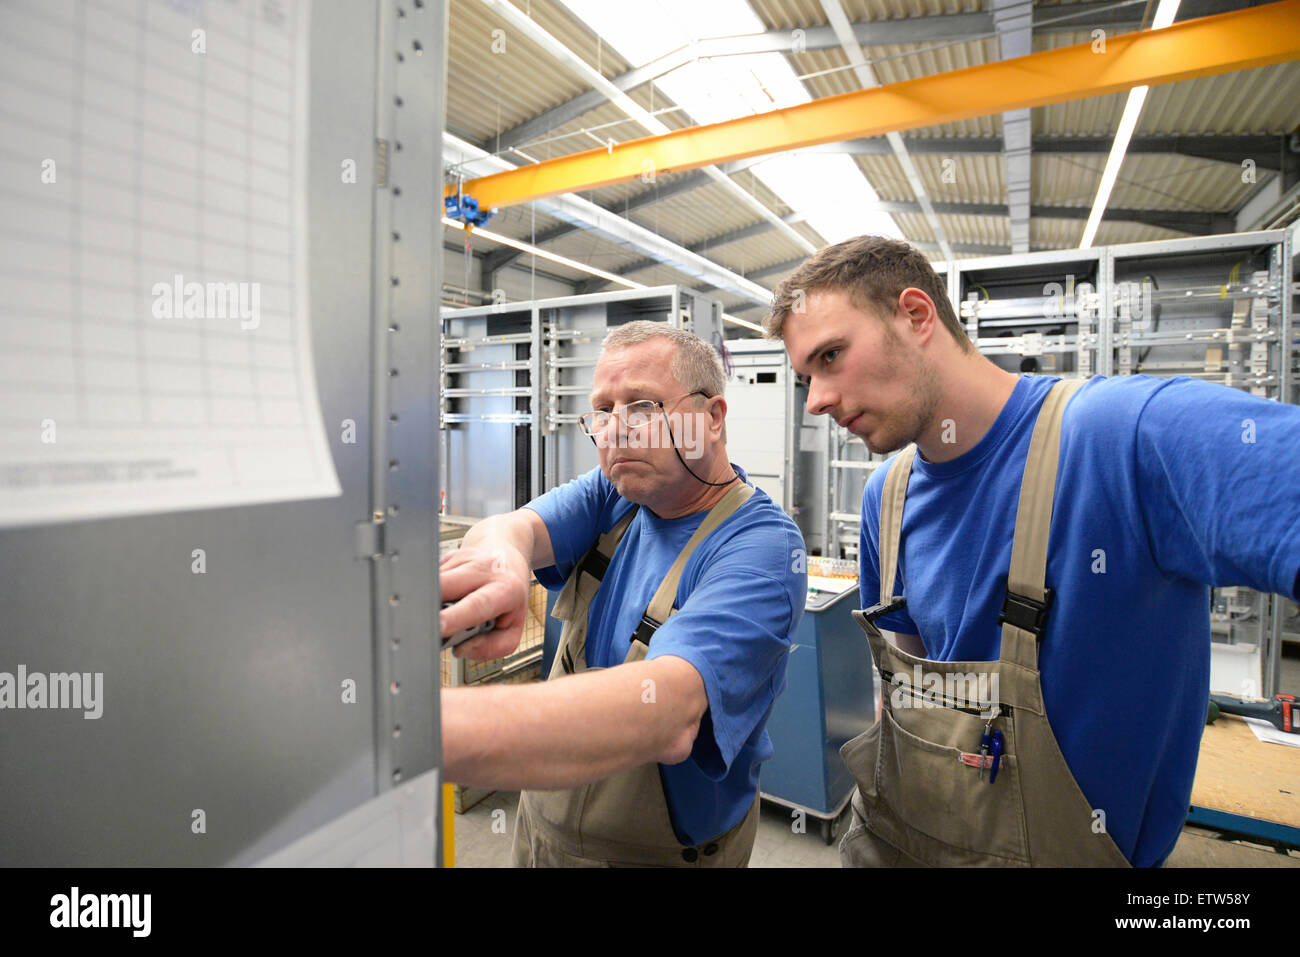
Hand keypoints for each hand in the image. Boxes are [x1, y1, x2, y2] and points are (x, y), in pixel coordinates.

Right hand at [439, 543, 531, 660]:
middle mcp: (484, 569)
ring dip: (431, 602)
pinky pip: (431, 579)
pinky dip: (432, 594)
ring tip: (443, 614)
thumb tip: (462, 650)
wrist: (509, 560)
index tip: (439, 628)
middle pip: (446, 586)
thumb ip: (493, 647)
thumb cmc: (510, 598)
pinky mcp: (449, 556)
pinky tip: (445, 599)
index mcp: (505, 589)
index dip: (456, 617)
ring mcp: (465, 559)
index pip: (477, 604)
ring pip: (434, 582)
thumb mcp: (513, 629)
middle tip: (426, 629)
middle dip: (431, 607)